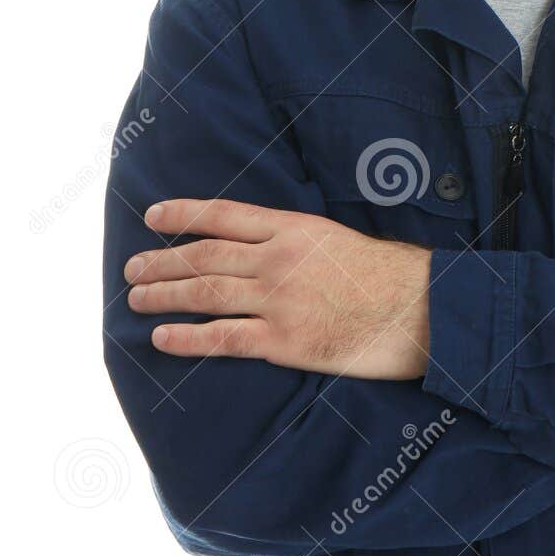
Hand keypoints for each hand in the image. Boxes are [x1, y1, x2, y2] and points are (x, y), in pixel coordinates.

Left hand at [124, 199, 431, 378]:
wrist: (422, 308)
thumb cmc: (392, 276)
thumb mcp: (341, 238)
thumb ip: (300, 240)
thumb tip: (268, 247)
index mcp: (294, 228)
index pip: (225, 216)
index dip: (184, 214)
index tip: (154, 216)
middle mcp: (278, 258)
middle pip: (204, 256)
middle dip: (162, 261)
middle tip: (133, 268)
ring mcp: (279, 299)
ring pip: (205, 293)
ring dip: (164, 295)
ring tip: (137, 299)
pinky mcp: (284, 341)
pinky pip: (223, 337)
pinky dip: (187, 338)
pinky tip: (162, 339)